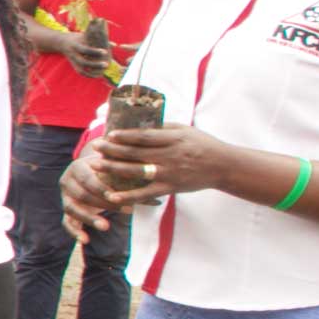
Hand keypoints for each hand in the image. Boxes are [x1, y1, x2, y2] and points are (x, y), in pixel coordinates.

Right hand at [61, 155, 131, 240]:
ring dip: (89, 219)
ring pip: (72, 210)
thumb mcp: (116, 163)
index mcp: (77, 166)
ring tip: (106, 226)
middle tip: (126, 211)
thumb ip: (128, 168)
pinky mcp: (67, 211)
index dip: (102, 189)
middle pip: (81, 195)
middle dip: (103, 204)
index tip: (118, 197)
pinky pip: (67, 223)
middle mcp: (66, 181)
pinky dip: (74, 232)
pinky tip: (85, 240)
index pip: (87, 180)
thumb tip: (147, 173)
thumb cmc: (110, 166)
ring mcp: (64, 197)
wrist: (96, 171)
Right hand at [64, 30, 116, 77]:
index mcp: (75, 45)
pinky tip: (98, 75)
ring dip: (92, 73)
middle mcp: (73, 54)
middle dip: (95, 64)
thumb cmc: (78, 37)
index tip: (105, 52)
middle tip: (106, 64)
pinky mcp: (74, 65)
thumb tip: (114, 45)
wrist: (61, 42)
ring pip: (81, 70)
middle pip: (83, 62)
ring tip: (103, 73)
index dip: (95, 51)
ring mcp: (73, 61)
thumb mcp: (86, 35)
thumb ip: (99, 39)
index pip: (85, 50)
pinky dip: (89, 75)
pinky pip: (81, 72)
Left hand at [96, 125, 233, 199]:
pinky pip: (145, 193)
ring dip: (113, 169)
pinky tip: (111, 196)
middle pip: (135, 153)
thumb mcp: (185, 130)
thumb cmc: (202, 144)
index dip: (125, 136)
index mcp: (173, 138)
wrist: (223, 166)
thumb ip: (163, 127)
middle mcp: (169, 156)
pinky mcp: (170, 188)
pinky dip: (128, 196)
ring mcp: (169, 173)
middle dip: (112, 150)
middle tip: (95, 147)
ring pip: (136, 172)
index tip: (109, 134)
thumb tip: (138, 121)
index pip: (144, 136)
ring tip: (95, 166)